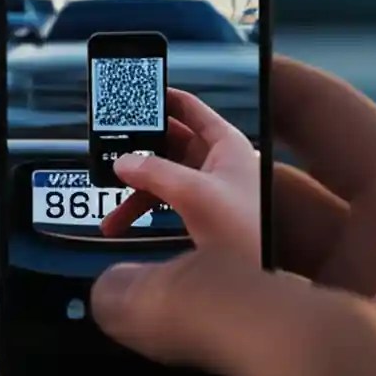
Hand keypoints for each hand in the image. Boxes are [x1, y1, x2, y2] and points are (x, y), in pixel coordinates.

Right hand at [101, 87, 259, 260]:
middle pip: (169, 142)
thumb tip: (125, 161)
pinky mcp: (202, 215)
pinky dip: (143, 209)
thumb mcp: (196, 194)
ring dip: (134, 188)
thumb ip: (156, 172)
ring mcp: (210, 189)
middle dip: (138, 149)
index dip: (160, 98)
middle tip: (110, 149)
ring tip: (110, 200)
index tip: (131, 98)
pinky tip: (123, 222)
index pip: (188, 107)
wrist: (265, 277)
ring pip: (164, 176)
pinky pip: (166, 201)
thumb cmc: (249, 232)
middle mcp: (218, 162)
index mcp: (226, 144)